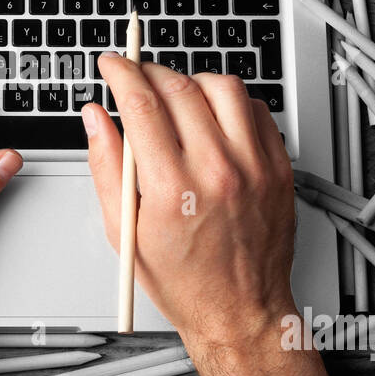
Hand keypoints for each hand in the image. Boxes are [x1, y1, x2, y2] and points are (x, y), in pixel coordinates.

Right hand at [82, 56, 295, 352]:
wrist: (239, 311)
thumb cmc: (183, 281)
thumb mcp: (124, 229)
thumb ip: (106, 165)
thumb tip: (95, 117)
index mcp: (172, 188)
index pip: (141, 103)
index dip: (121, 72)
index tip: (113, 63)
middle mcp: (217, 171)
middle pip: (179, 87)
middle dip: (149, 71)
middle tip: (136, 77)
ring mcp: (254, 167)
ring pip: (223, 87)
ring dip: (192, 81)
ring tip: (176, 96)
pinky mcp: (279, 168)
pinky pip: (257, 110)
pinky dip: (230, 102)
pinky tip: (213, 118)